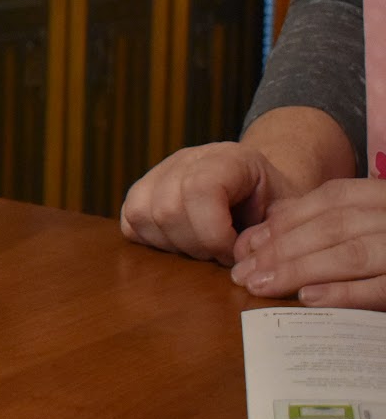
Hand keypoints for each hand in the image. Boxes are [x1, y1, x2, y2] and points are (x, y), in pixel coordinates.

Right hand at [119, 141, 300, 265]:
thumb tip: (243, 260)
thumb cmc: (276, 203)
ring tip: (202, 250)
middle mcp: (185, 160)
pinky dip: (151, 240)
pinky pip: (130, 221)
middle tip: (222, 255)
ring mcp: (158, 173)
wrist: (261, 188)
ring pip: (141, 215)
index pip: (199, 190)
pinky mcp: (140, 192)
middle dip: (196, 246)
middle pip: (167, 209)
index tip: (236, 252)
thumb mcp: (289, 214)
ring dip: (172, 245)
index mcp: (226, 158)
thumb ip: (271, 234)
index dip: (214, 233)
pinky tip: (181, 243)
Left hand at [230, 178, 385, 309]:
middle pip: (333, 227)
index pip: (331, 199)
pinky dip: (341, 293)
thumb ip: (323, 218)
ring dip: (298, 271)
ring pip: (350, 255)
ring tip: (261, 286)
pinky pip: (379, 288)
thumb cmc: (384, 246)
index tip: (248, 245)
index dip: (285, 222)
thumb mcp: (366, 222)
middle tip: (243, 273)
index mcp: (384, 196)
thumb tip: (266, 226)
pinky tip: (306, 298)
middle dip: (281, 250)